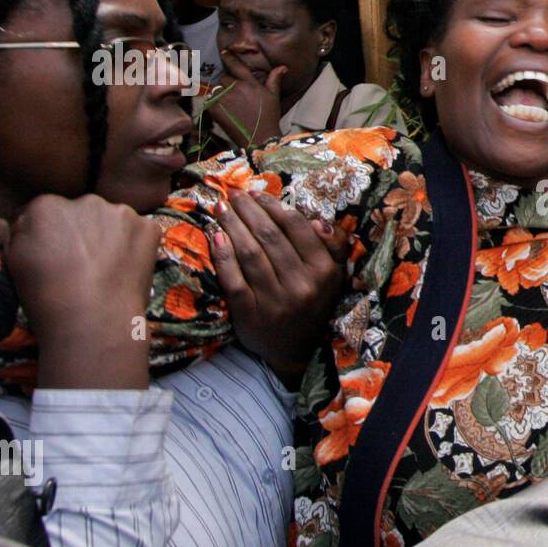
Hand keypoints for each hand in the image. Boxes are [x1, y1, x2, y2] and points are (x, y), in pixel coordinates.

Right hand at [0, 195, 159, 389]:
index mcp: (46, 205)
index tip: (54, 257)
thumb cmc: (46, 296)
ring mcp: (120, 212)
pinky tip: (125, 269)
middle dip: (81, 232)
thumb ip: (13, 232)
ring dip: (109, 236)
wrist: (92, 320)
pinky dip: (136, 246)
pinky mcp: (147, 227)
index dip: (50, 237)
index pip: (47, 213)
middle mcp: (84, 200)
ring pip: (112, 221)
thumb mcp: (13, 262)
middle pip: (82, 213)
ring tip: (104, 270)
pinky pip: (140, 232)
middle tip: (81, 266)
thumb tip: (13, 219)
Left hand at [207, 49, 286, 146]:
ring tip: (231, 105)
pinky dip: (215, 104)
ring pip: (217, 89)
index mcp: (250, 83)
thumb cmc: (269, 118)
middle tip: (235, 95)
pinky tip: (225, 112)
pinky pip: (211, 100)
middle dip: (228, 83)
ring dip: (221, 94)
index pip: (236, 65)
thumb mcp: (273, 97)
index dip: (229, 57)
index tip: (224, 52)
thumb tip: (282, 66)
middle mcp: (236, 88)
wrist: (260, 139)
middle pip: (224, 78)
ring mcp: (224, 98)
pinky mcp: (215, 109)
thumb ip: (275, 79)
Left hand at [209, 191, 349, 386]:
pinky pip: (232, 278)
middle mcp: (301, 285)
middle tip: (234, 194)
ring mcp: (274, 301)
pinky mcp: (249, 314)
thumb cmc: (312, 305)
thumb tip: (317, 220)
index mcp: (324, 272)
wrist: (294, 352)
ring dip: (232, 225)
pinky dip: (222, 255)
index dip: (274, 207)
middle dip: (248, 210)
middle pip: (269, 237)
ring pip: (249, 253)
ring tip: (221, 207)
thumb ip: (332, 247)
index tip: (257, 194)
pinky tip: (215, 236)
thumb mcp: (332, 277)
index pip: (296, 228)